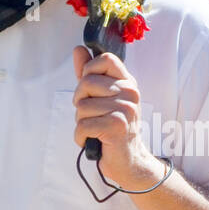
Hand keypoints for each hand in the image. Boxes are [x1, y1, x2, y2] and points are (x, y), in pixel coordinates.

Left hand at [72, 47, 164, 190]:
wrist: (129, 160)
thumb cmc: (113, 127)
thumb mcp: (102, 97)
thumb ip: (89, 73)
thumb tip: (78, 49)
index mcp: (128, 83)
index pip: (105, 59)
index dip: (89, 71)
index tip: (91, 89)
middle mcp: (130, 93)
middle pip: (86, 82)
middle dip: (80, 102)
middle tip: (91, 115)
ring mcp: (125, 109)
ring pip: (82, 106)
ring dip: (81, 122)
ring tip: (95, 129)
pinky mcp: (116, 127)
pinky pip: (82, 125)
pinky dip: (81, 136)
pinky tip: (92, 140)